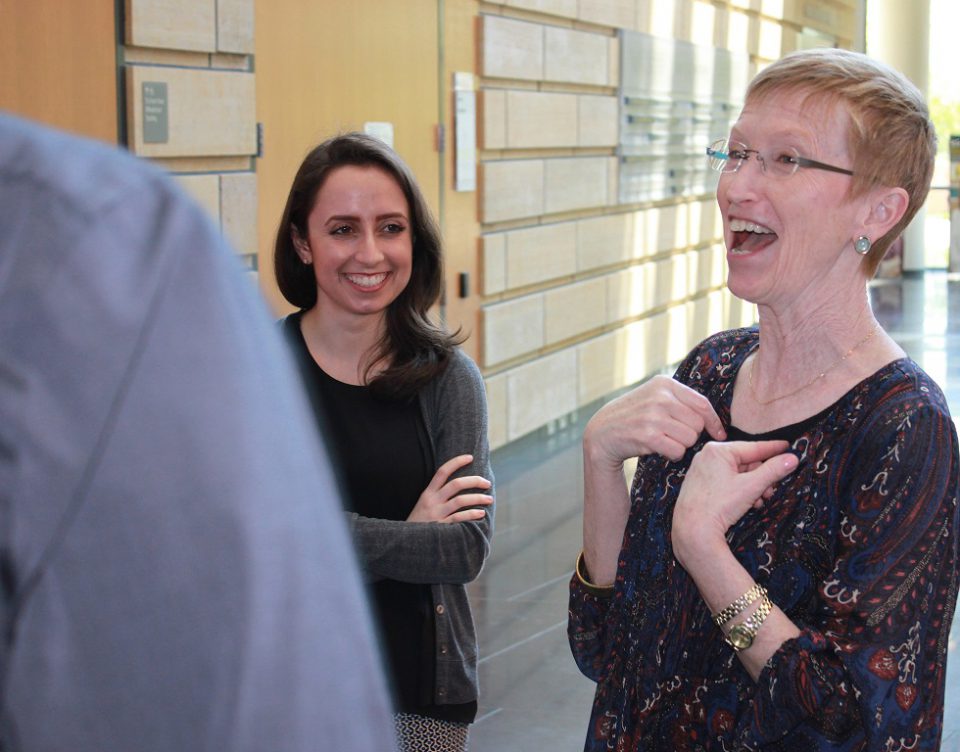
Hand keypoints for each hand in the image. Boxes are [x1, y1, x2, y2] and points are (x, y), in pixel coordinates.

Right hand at [406, 454, 492, 523]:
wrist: (405, 542)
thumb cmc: (418, 524)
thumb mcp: (423, 506)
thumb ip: (436, 496)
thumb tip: (458, 487)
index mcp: (427, 493)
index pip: (442, 472)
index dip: (456, 462)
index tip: (470, 457)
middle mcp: (432, 501)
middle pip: (456, 484)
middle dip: (474, 481)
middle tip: (487, 483)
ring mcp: (436, 514)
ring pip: (460, 500)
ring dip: (478, 498)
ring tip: (489, 499)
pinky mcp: (440, 527)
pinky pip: (459, 518)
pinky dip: (472, 514)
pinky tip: (481, 513)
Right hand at [583, 375, 725, 468]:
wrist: (602, 432)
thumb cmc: (634, 416)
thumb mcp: (654, 397)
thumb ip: (679, 400)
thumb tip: (713, 418)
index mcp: (664, 384)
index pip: (702, 404)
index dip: (714, 422)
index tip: (719, 434)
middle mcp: (659, 397)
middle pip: (698, 424)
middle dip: (690, 434)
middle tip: (673, 436)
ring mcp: (653, 415)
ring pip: (690, 438)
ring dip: (681, 445)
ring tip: (664, 441)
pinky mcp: (647, 435)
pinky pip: (678, 451)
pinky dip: (672, 454)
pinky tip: (659, 449)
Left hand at [672, 440, 798, 567]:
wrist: (693, 530)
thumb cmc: (719, 505)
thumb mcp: (751, 486)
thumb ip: (773, 471)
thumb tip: (792, 459)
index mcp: (718, 450)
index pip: (753, 447)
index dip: (773, 448)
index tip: (788, 446)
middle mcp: (707, 456)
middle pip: (745, 462)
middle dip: (762, 477)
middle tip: (772, 489)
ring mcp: (701, 470)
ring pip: (737, 474)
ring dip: (753, 486)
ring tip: (761, 500)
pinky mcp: (700, 484)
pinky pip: (726, 481)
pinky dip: (740, 491)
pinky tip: (749, 504)